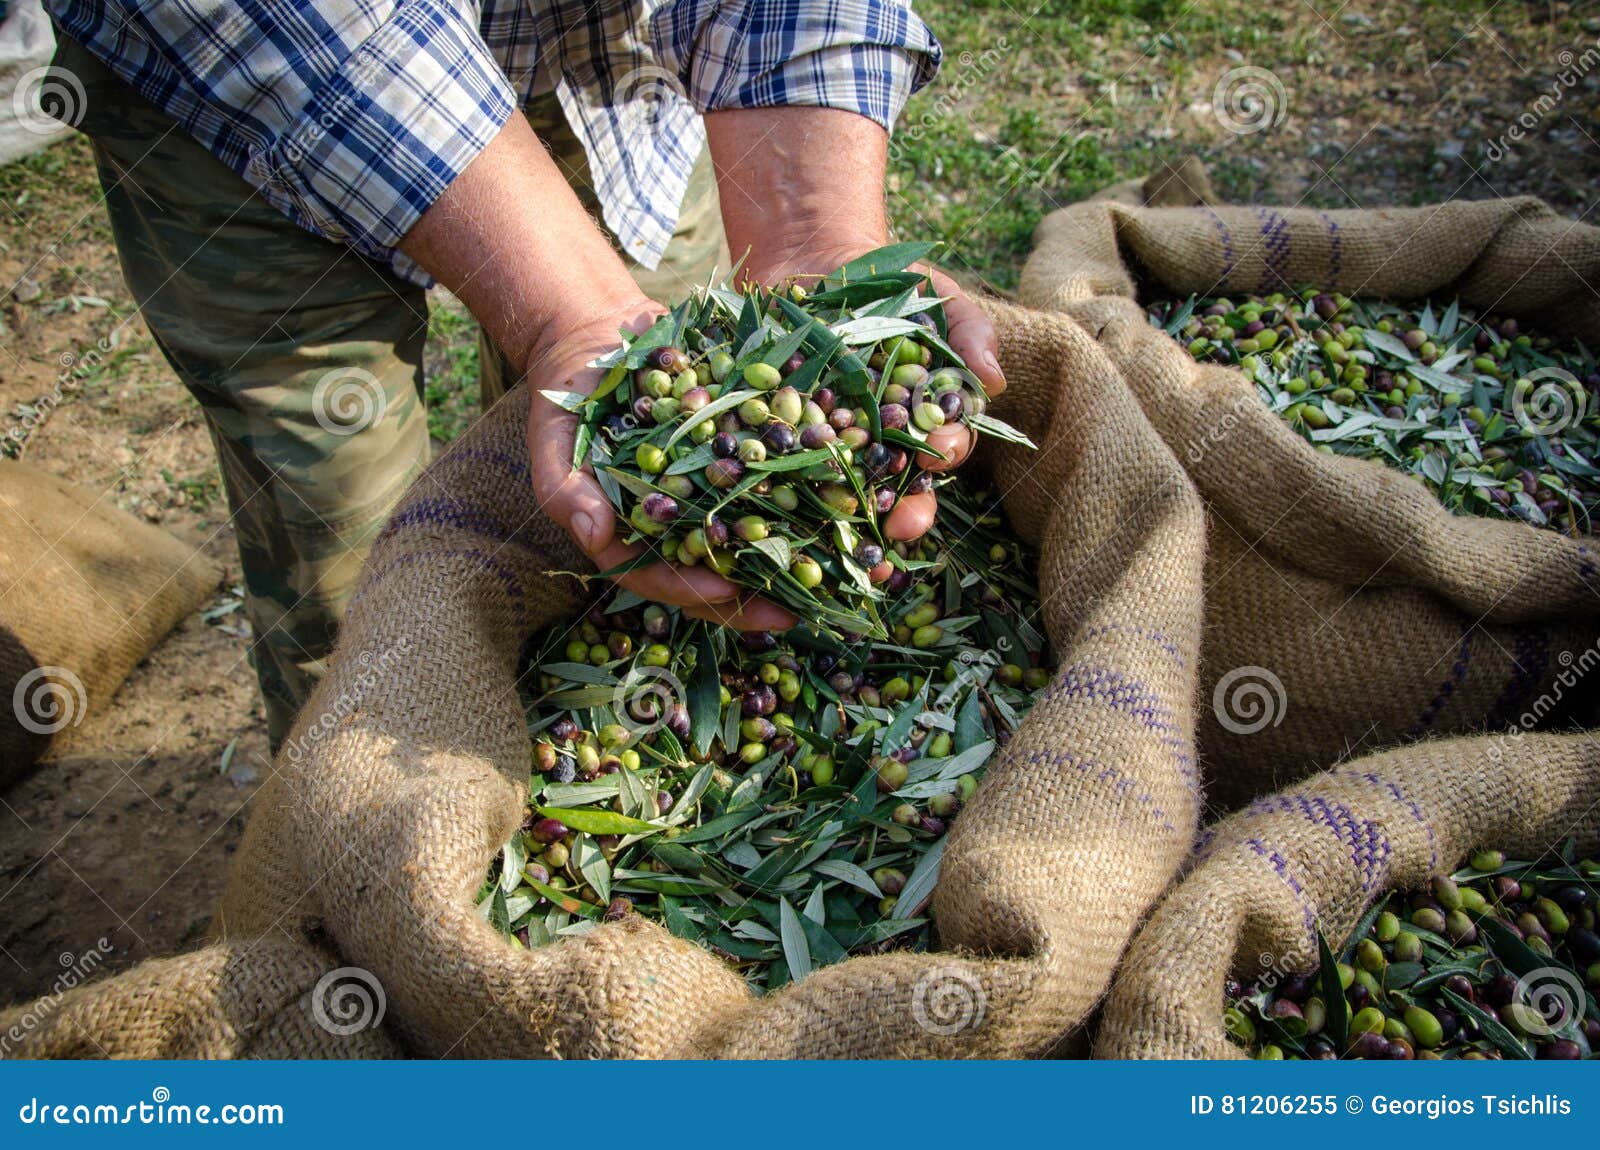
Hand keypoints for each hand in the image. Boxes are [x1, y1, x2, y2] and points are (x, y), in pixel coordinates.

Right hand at [525, 302, 797, 630]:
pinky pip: (769, 480)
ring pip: (750, 536)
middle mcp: (675, 524)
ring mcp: (708, 493)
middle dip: (753, 595)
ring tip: (828, 573)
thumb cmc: (568, 396)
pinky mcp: (735, 457)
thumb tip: (592, 536)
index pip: (661, 577)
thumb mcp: (555, 440)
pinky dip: (800, 490)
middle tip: (796, 612)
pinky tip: (836, 499)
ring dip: (787, 556)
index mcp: (630, 534)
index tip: (728, 591)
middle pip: (715, 571)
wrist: (602, 334)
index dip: (693, 589)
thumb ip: (566, 491)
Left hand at [704, 106, 1004, 555]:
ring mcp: (830, 448)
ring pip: (841, 491)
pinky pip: (781, 467)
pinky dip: (776, 487)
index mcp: (923, 423)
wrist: (813, 267)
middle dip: (903, 511)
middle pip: (897, 488)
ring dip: (844, 518)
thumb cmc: (889, 285)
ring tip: (843, 533)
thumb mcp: (935, 296)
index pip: (942, 445)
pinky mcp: (782, 441)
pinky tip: (774, 502)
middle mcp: (881, 447)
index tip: (938, 453)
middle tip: (901, 528)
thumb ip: (969, 332)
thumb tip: (993, 380)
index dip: (943, 453)